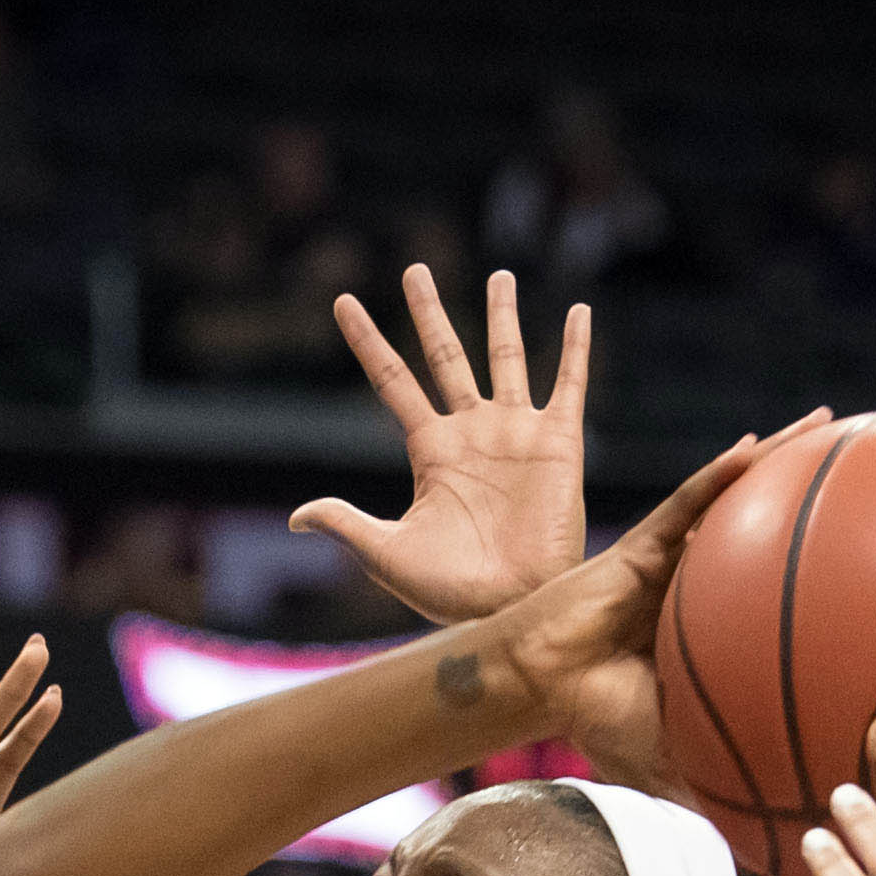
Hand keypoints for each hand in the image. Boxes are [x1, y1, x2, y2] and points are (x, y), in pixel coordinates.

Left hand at [290, 267, 588, 624]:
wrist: (515, 607)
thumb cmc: (452, 593)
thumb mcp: (388, 555)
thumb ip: (347, 524)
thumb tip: (296, 516)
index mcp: (431, 451)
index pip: (393, 380)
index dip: (368, 341)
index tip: (343, 302)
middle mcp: (472, 433)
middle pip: (445, 357)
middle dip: (429, 314)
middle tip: (414, 269)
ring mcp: (516, 434)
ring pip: (507, 358)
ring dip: (502, 316)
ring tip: (500, 274)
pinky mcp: (558, 444)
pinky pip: (569, 385)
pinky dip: (576, 349)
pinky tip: (579, 311)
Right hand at [476, 413, 823, 792]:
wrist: (541, 686)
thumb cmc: (600, 720)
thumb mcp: (679, 763)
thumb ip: (726, 788)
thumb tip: (777, 849)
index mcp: (723, 629)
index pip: (788, 599)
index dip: (837, 581)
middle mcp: (709, 582)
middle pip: (778, 534)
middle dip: (825, 503)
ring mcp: (680, 557)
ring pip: (741, 499)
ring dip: (784, 462)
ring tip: (835, 425)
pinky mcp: (644, 543)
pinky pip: (688, 499)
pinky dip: (722, 473)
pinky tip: (757, 446)